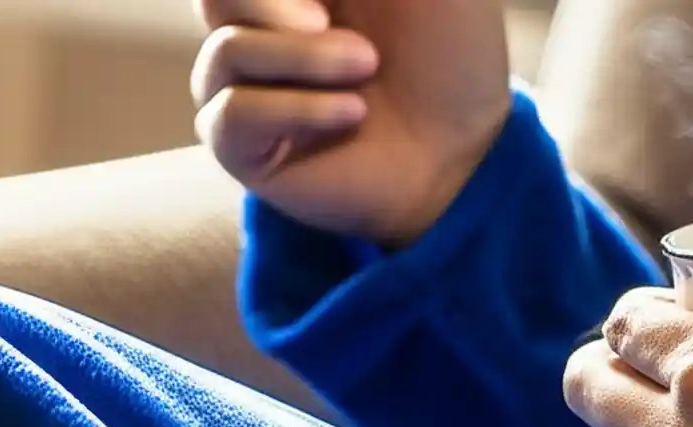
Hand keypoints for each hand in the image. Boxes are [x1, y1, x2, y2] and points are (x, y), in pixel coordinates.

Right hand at [192, 0, 511, 245]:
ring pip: (226, 50)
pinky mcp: (241, 146)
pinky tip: (351, 114)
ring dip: (305, 57)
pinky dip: (297, 109)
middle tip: (360, 37)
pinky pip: (231, 114)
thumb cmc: (450, 52)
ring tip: (367, 66)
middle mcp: (255, 26)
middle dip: (281, 5)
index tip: (334, 6)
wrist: (466, 147)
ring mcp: (243, 87)